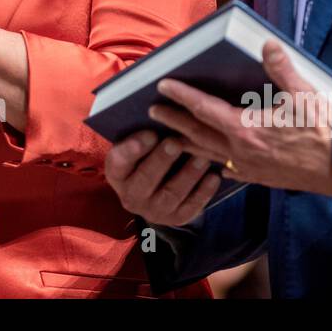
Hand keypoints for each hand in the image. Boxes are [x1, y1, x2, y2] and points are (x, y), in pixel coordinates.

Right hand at [104, 129, 223, 227]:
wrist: (157, 190)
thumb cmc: (148, 156)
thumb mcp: (140, 146)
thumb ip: (145, 134)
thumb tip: (162, 111)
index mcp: (117, 173)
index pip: (118, 162)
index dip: (133, 148)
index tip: (150, 133)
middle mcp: (131, 196)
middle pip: (145, 179)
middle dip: (161, 160)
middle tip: (175, 142)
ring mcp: (153, 211)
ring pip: (170, 194)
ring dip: (187, 175)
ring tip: (202, 158)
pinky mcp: (175, 219)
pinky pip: (190, 208)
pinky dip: (203, 192)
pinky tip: (214, 177)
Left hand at [148, 39, 331, 196]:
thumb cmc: (325, 132)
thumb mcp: (304, 95)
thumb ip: (282, 69)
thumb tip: (267, 44)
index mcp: (246, 128)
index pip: (204, 109)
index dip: (182, 97)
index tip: (163, 86)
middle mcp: (241, 151)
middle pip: (197, 134)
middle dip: (174, 121)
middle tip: (152, 111)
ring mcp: (248, 167)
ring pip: (208, 153)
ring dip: (186, 142)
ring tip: (169, 136)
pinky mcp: (259, 177)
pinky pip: (226, 168)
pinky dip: (211, 159)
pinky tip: (209, 158)